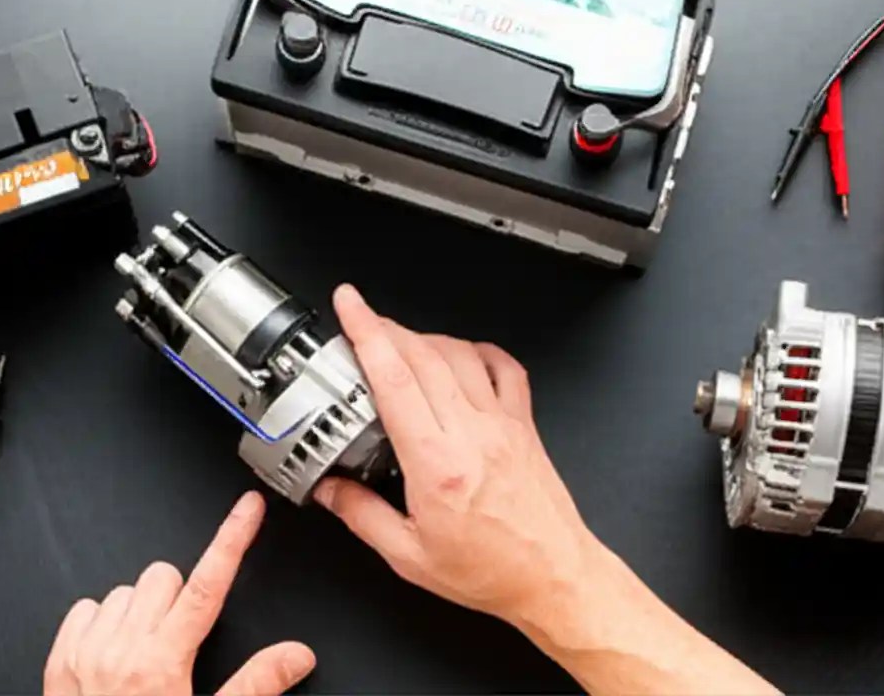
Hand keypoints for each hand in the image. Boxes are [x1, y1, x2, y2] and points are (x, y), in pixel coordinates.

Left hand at [43, 492, 315, 695]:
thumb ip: (256, 684)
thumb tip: (296, 654)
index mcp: (163, 661)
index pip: (207, 583)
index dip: (232, 538)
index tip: (248, 509)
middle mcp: (121, 649)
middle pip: (163, 576)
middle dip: (180, 595)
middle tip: (184, 637)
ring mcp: (86, 653)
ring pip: (124, 590)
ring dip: (142, 610)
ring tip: (149, 652)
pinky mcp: (59, 662)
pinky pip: (85, 609)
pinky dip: (103, 622)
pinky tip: (114, 653)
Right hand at [315, 285, 599, 630]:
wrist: (553, 577)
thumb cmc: (492, 571)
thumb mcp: (409, 556)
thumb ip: (362, 516)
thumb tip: (330, 491)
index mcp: (437, 464)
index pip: (396, 380)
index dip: (368, 334)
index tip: (351, 307)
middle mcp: (472, 434)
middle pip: (424, 356)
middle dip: (387, 327)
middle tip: (362, 320)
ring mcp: (502, 424)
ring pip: (461, 355)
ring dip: (427, 338)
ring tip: (402, 343)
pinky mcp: (524, 425)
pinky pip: (505, 369)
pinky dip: (479, 351)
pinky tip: (462, 355)